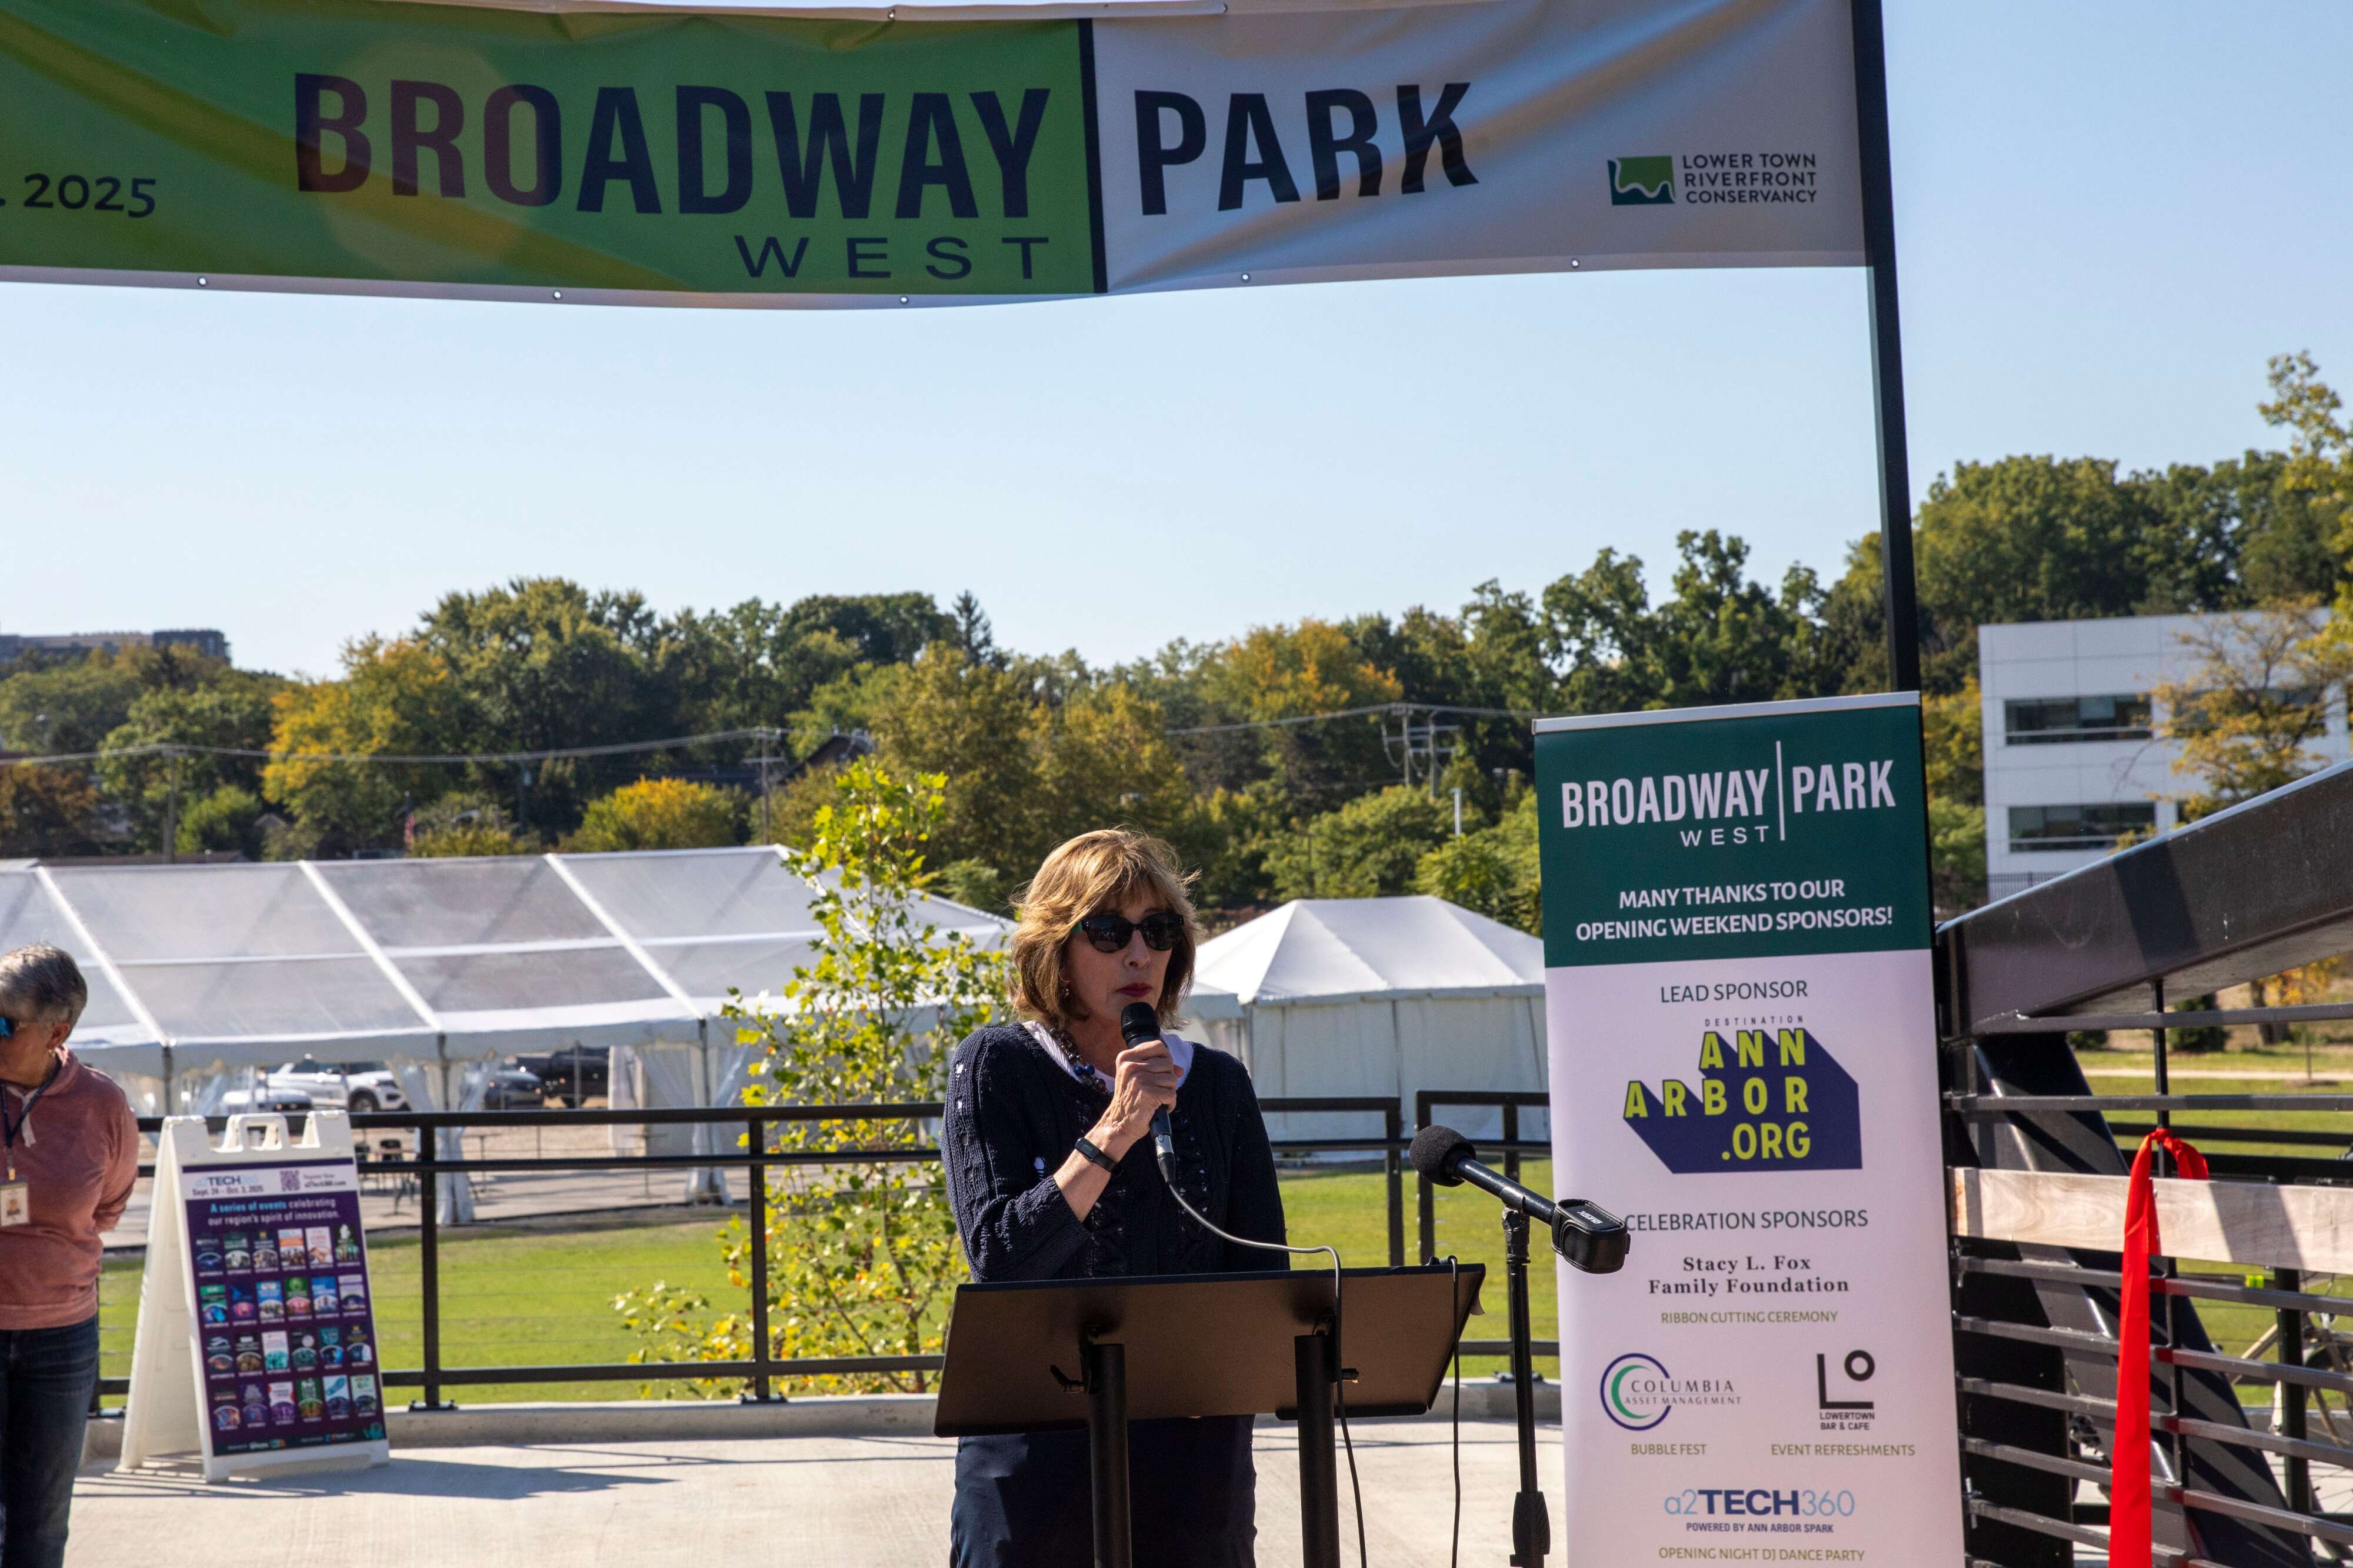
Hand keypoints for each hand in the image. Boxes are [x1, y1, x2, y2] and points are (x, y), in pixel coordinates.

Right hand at [1095, 1038, 1178, 1154]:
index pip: (1158, 1046)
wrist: (1119, 1123)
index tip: (1161, 1070)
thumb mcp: (1138, 1078)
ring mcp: (1139, 1079)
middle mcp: (1131, 1066)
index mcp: (1126, 1058)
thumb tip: (1180, 1069)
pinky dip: (1169, 1103)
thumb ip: (1158, 1069)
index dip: (1166, 1058)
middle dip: (1167, 1078)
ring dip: (1168, 1092)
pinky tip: (1159, 1107)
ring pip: (1172, 1079)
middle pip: (1168, 1063)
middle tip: (1156, 1089)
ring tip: (1155, 1099)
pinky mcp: (1148, 1093)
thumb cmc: (1130, 1100)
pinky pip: (1172, 1094)